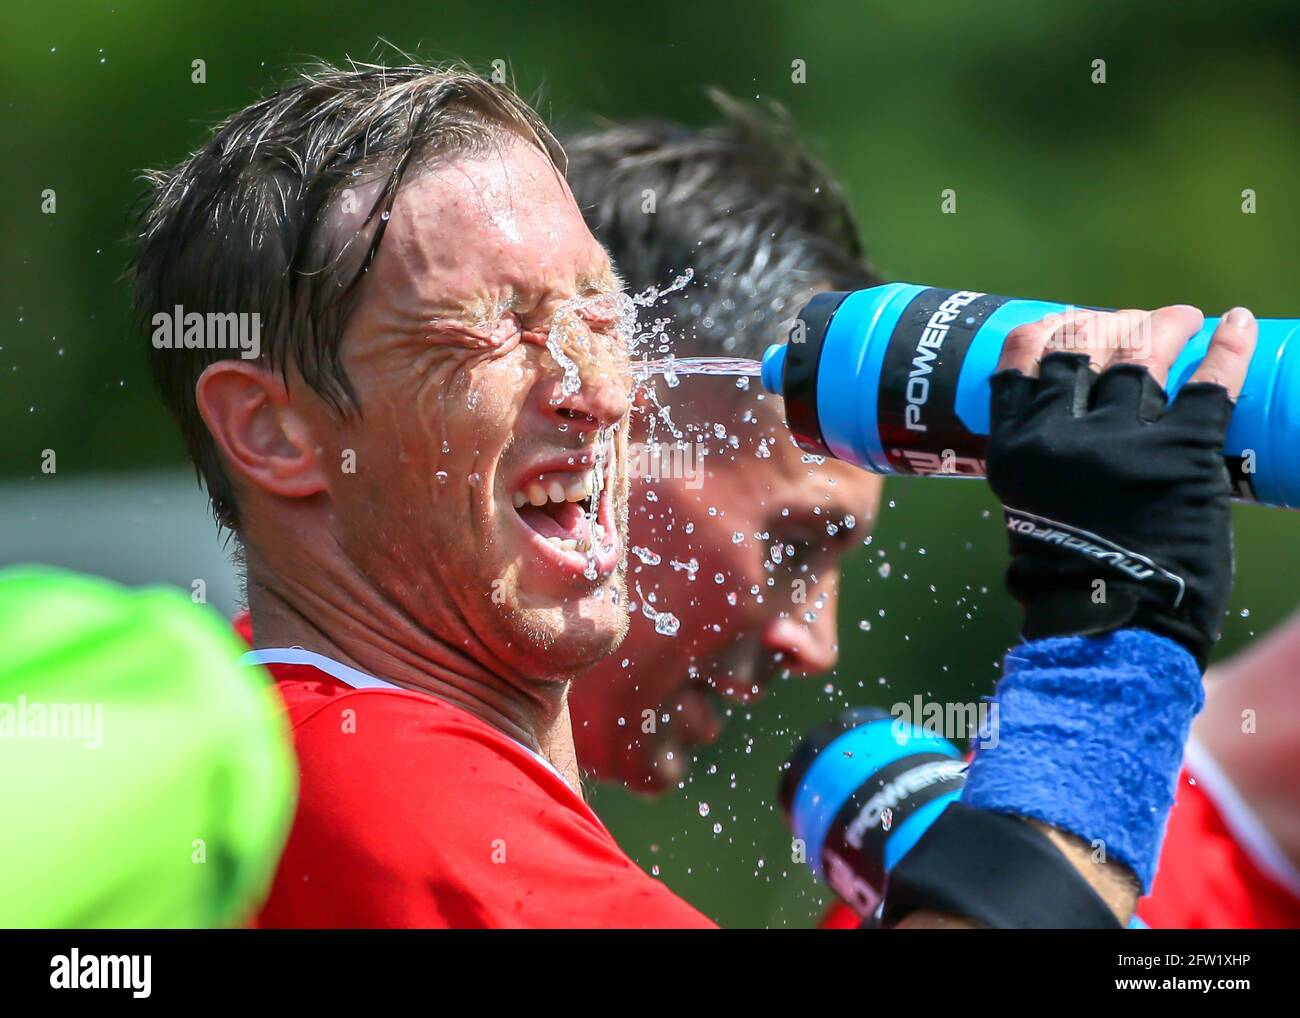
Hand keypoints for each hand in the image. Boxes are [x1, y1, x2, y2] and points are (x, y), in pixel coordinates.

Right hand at [985, 305, 1258, 668]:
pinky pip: (1208, 384)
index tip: (1066, 322)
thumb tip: (1063, 419)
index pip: (1021, 358)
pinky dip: (1227, 348)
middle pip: (1084, 343)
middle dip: (1110, 322)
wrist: (1116, 626)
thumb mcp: (1031, 508)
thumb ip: (1043, 463)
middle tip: (1136, 325)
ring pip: (1141, 351)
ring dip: (1165, 325)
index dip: (1047, 328)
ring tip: (1183, 319)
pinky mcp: (1182, 454)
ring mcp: (1122, 441)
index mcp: (1017, 448)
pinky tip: (1237, 324)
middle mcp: (1062, 435)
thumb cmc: (1072, 578)